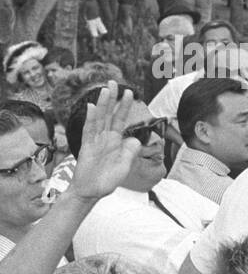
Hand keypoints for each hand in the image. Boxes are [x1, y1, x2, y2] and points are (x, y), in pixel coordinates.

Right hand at [67, 83, 142, 201]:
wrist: (91, 191)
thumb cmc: (107, 180)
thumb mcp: (125, 165)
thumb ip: (130, 151)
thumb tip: (135, 139)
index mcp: (116, 141)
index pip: (121, 120)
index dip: (125, 107)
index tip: (130, 93)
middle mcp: (105, 138)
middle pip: (109, 114)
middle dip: (112, 99)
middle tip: (114, 82)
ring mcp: (95, 140)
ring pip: (99, 118)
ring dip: (103, 104)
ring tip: (106, 89)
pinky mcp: (86, 146)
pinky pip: (89, 130)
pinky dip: (91, 118)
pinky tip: (92, 107)